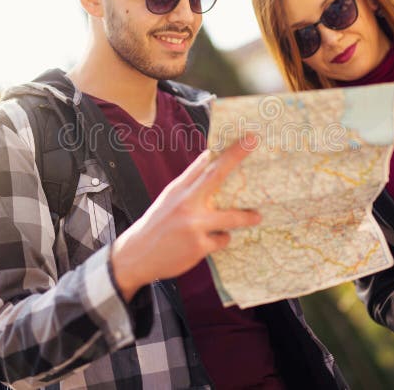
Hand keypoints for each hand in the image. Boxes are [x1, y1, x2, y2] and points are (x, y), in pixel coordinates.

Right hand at [111, 136, 260, 300]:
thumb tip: (209, 156)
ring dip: (246, 218)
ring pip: (230, 218)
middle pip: (216, 177)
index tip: (249, 139)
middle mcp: (186, 204)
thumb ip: (190, 178)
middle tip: (255, 146)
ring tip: (256, 217)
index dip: (229, 151)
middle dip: (237, 159)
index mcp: (180, 190)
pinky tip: (213, 240)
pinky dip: (222, 238)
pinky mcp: (199, 246)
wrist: (137, 255)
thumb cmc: (158, 223)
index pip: (207, 165)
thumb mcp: (170, 197)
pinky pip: (223, 239)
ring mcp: (193, 225)